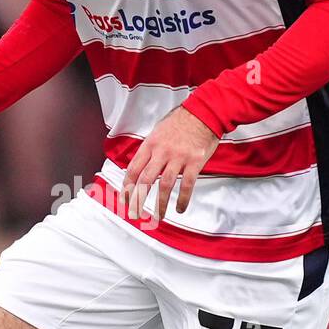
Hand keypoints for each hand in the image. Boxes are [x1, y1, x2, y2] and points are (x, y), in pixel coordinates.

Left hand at [120, 106, 218, 221]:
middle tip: (135, 213)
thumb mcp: (158, 131)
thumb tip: (140, 165)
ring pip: (165, 185)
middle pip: (145, 180)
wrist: (203, 112)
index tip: (125, 198)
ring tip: (158, 216)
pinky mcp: (195, 162)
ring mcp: (179, 158)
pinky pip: (186, 185)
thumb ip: (149, 149)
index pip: (133, 169)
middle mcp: (162, 152)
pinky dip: (182, 199)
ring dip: (160, 204)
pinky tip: (180, 208)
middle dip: (138, 199)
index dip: (127, 186)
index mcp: (150, 144)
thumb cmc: (180, 121)